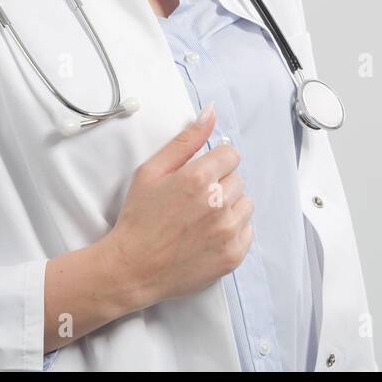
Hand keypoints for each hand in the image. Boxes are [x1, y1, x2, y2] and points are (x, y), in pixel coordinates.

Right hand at [105, 104, 253, 310]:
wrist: (132, 268)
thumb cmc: (139, 218)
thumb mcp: (152, 171)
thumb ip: (185, 140)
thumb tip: (210, 112)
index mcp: (198, 178)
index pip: (230, 154)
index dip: (214, 163)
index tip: (200, 176)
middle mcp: (218, 203)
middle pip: (238, 179)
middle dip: (220, 185)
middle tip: (194, 201)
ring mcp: (227, 231)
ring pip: (246, 204)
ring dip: (230, 208)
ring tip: (202, 219)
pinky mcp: (233, 255)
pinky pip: (248, 231)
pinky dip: (233, 232)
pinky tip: (208, 235)